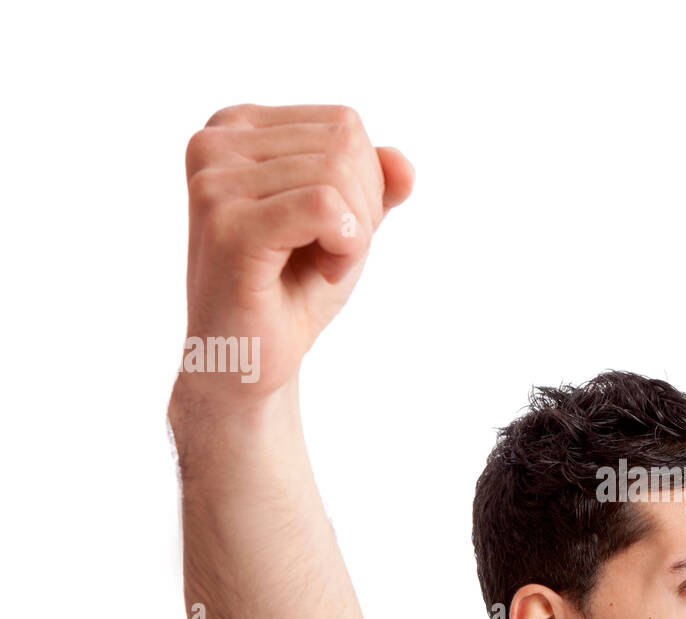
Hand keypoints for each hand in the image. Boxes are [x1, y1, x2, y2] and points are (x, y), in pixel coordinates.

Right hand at [176, 105, 413, 407]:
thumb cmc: (292, 290)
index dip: (366, 184)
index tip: (332, 231)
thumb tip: (403, 163)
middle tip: (330, 254)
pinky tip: (325, 273)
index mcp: (236, 128)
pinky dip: (346, 247)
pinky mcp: (228, 226)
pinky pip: (325, 207)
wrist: (250, 359)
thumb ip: (375, 186)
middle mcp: (215, 144)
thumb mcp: (345, 225)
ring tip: (320, 266)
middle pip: (344, 144)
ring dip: (354, 235)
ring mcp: (214, 183)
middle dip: (363, 209)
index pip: (344, 124)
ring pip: (338, 175)